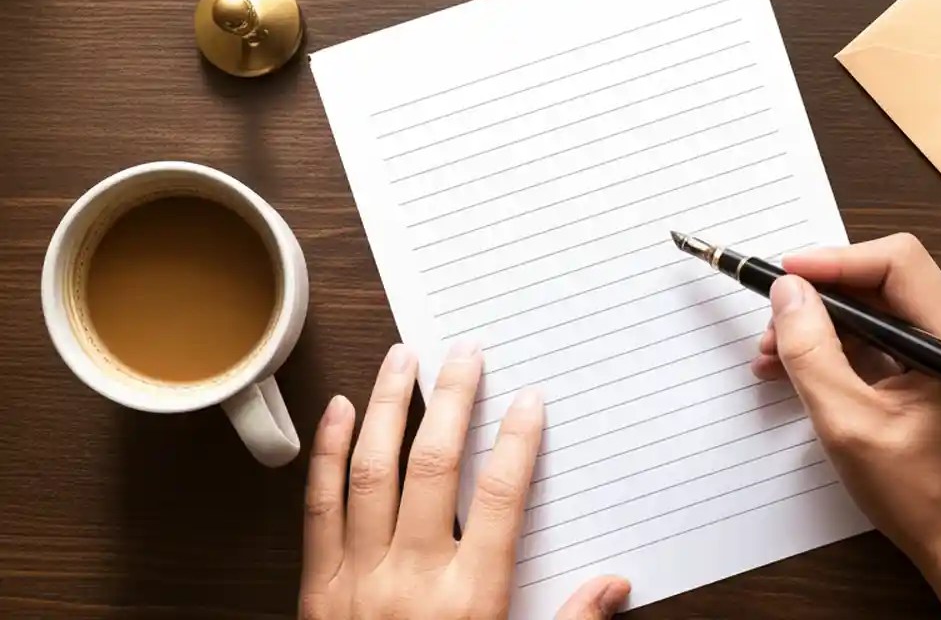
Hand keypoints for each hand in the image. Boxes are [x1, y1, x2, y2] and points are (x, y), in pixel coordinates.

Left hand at [298, 342, 629, 619]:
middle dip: (453, 400)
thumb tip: (615, 585)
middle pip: (434, 465)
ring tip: (400, 358)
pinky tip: (338, 411)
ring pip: (371, 470)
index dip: (518, 441)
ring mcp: (358, 577)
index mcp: (470, 598)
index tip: (530, 400)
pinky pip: (317, 506)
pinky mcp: (316, 587)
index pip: (499, 496)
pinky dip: (326, 453)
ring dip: (386, 406)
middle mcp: (412, 576)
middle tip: (465, 353)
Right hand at [752, 234, 940, 617]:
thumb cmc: (925, 498)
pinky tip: (809, 366)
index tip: (784, 276)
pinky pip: (892, 331)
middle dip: (821, 301)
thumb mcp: (850, 426)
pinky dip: (848, 344)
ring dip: (828, 325)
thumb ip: (813, 354)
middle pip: (886, 281)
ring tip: (778, 356)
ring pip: (883, 306)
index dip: (833, 262)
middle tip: (772, 331)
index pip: (897, 263)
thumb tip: (788, 293)